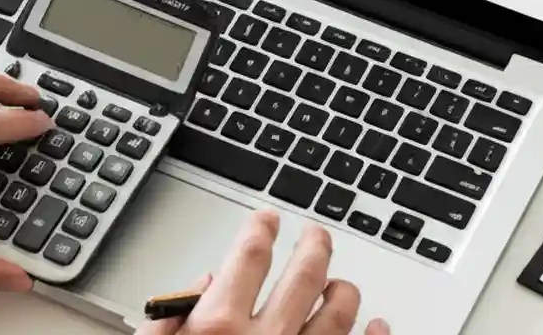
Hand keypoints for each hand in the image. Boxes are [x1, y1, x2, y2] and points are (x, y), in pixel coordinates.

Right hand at [138, 210, 388, 334]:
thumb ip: (165, 324)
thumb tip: (200, 287)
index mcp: (218, 328)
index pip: (249, 256)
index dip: (261, 228)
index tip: (268, 219)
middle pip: (305, 274)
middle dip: (314, 246)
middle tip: (316, 234)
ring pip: (340, 312)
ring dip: (343, 291)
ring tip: (339, 284)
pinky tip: (378, 325)